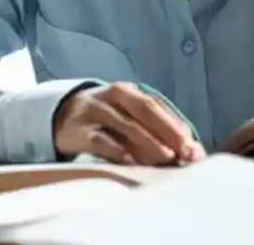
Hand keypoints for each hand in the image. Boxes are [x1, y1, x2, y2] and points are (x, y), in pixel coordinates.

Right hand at [53, 82, 205, 165]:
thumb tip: (192, 151)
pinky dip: (117, 150)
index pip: (157, 106)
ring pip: (125, 124)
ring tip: (166, 157)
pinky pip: (101, 140)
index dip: (176, 125)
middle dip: (167, 131)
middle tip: (184, 152)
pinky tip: (131, 160)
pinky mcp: (79, 130)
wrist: (61, 116)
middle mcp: (113, 96)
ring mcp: (95, 111)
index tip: (193, 146)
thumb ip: (155, 130)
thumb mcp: (127, 117)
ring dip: (148, 141)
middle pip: (144, 109)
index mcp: (128, 91)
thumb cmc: (105, 119)